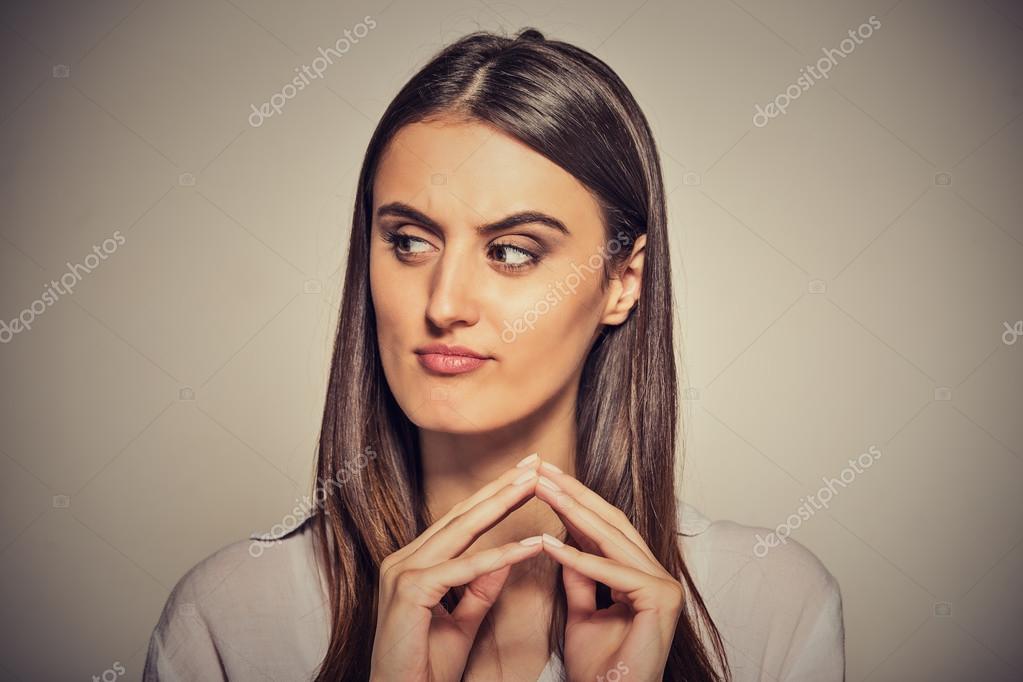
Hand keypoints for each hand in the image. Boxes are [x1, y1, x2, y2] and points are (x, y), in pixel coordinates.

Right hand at [369, 457, 544, 681]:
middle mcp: (403, 560)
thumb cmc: (424, 669)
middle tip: (533, 463)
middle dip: (500, 488)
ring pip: (461, 532)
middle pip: (461, 516)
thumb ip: (479, 589)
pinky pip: (463, 570)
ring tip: (533, 485)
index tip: (524, 476)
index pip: (460, 522)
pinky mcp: (410, 591)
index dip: (493, 497)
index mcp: (412, 563)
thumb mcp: (462, 622)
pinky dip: (498, 558)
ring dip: (501, 506)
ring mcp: (402, 572)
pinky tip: (529, 546)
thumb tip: (504, 558)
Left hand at [533, 462, 684, 681]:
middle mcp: (658, 573)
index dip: (573, 501)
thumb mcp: (582, 612)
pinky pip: (613, 574)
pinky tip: (548, 543)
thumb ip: (580, 577)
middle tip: (539, 469)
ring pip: (611, 540)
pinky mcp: (661, 599)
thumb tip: (563, 541)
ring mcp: (664, 585)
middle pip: (610, 523)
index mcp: (642, 574)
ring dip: (572, 512)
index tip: (541, 479)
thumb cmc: (599, 669)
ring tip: (541, 490)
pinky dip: (579, 559)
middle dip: (572, 494)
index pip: (605, 527)